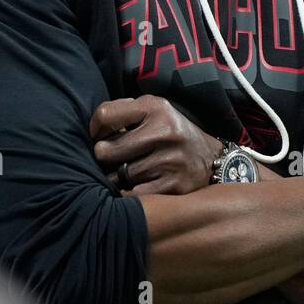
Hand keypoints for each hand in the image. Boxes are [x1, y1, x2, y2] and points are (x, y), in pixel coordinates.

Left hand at [90, 95, 224, 195]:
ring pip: (118, 176)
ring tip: (127, 172)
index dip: (95, 129)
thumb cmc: (171, 132)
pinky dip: (129, 193)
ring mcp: (171, 160)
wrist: (211, 159)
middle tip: (113, 159)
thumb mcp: (154, 110)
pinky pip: (132, 195)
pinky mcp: (174, 186)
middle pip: (106, 151)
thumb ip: (123, 111)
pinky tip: (136, 186)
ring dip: (117, 177)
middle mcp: (165, 132)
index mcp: (156, 108)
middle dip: (105, 157)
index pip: (104, 116)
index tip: (101, 136)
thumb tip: (93, 130)